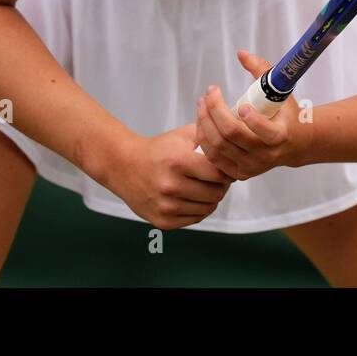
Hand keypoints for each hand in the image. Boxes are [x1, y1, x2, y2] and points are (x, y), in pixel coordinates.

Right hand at [108, 124, 232, 229]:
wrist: (124, 166)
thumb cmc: (157, 149)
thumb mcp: (182, 135)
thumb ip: (208, 136)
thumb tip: (232, 140)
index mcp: (178, 161)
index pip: (219, 173)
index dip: (227, 171)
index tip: (226, 169)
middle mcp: (171, 185)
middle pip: (216, 193)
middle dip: (221, 186)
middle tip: (217, 180)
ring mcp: (166, 206)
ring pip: (207, 209)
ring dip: (211, 199)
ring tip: (206, 188)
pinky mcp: (162, 220)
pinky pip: (194, 219)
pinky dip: (199, 210)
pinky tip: (194, 198)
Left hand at [195, 49, 312, 180]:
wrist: (294, 144)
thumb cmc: (285, 113)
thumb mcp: (280, 90)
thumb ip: (261, 69)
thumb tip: (241, 54)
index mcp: (280, 136)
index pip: (264, 132)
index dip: (252, 119)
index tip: (241, 104)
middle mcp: (266, 155)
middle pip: (232, 135)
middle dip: (215, 111)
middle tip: (209, 93)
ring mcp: (251, 167)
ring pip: (218, 146)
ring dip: (205, 122)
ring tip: (201, 104)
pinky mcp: (239, 174)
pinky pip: (213, 158)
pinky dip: (204, 139)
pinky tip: (202, 122)